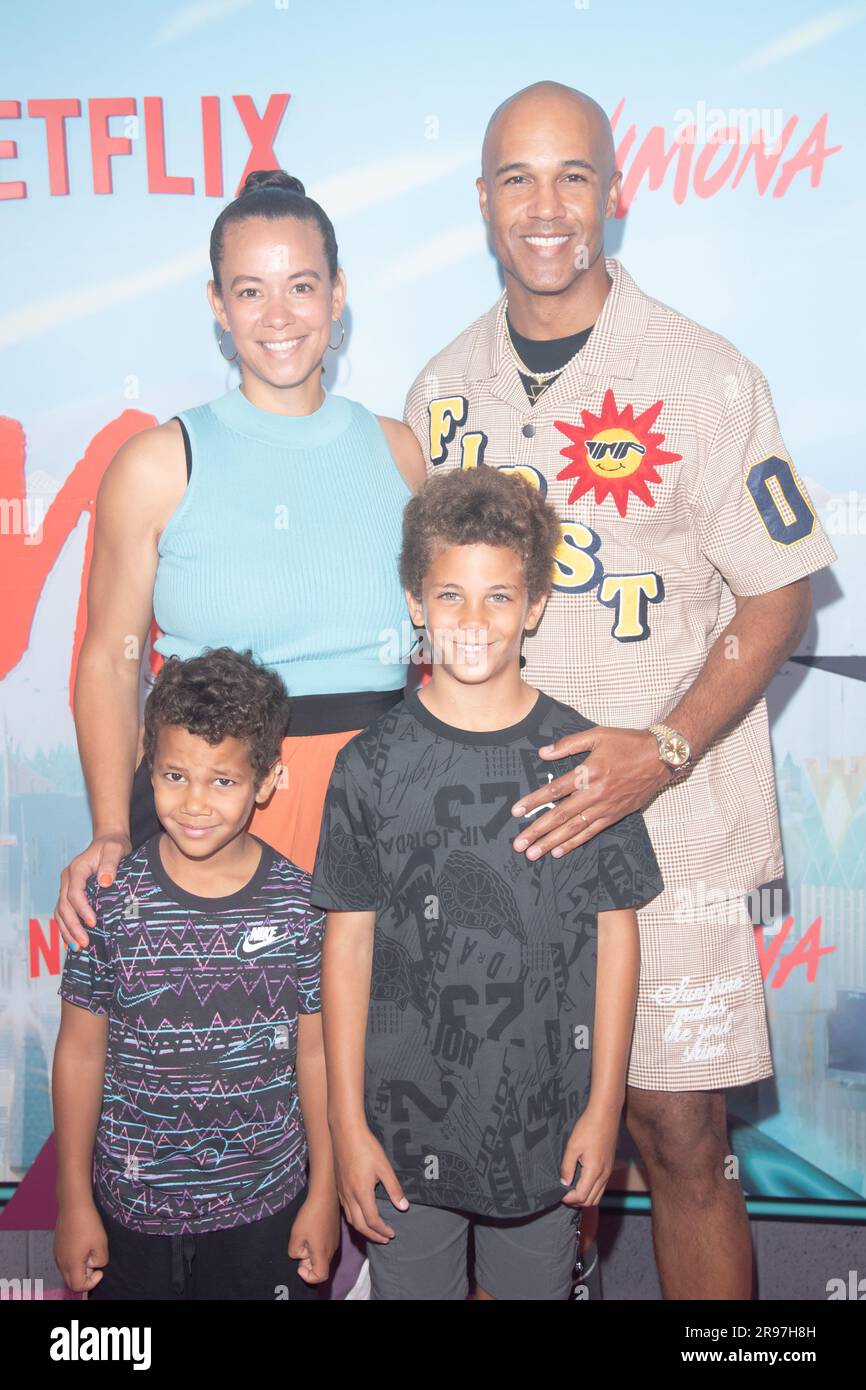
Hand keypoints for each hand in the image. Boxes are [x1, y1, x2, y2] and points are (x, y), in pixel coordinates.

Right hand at [54, 1201, 108, 1292]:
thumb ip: (100, 1260)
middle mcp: (61, 1262)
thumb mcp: (101, 1243)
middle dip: (84, 1277)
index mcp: (71, 1264)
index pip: (77, 1286)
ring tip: (90, 1251)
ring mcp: (57, 1253)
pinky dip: (74, 1260)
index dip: (91, 1283)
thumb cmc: (88, 1223)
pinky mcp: (56, 1245)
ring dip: (79, 1268)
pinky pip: (64, 1261)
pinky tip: (82, 1245)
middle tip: (95, 1262)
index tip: (100, 1270)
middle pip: (70, 1281)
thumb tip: (94, 1264)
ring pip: (67, 1271)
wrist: (73, 1204)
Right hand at [55, 832, 131, 950]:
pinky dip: (65, 928)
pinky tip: (70, 943)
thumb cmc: (113, 845)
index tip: (93, 922)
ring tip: (77, 948)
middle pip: (64, 906)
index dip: (82, 909)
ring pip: (60, 912)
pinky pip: (63, 913)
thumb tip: (104, 882)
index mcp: (77, 869)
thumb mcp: (115, 849)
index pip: (74, 893)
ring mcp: (66, 887)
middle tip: (84, 943)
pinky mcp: (70, 894)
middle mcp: (67, 879)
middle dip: (73, 926)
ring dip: (67, 931)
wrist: (108, 840)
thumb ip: (110, 864)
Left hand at [288, 1188, 341, 1283]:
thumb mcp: (296, 1236)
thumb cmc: (310, 1216)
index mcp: (323, 1254)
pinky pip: (326, 1246)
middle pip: (321, 1266)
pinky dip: (317, 1245)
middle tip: (299, 1248)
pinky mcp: (335, 1233)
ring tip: (303, 1237)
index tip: (299, 1265)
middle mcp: (332, 1250)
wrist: (325, 1195)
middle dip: (308, 1263)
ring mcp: (335, 1241)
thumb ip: (295, 1252)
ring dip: (312, 1253)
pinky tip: (310, 1230)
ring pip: (323, 1256)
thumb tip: (299, 1255)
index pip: (320, 1277)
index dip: (308, 1276)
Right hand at [330, 1121, 408, 1243]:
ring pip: (350, 1219)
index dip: (383, 1230)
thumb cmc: (366, 1147)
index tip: (392, 1233)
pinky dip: (354, 1218)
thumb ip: (394, 1189)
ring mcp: (341, 1191)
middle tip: (385, 1239)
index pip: (372, 1221)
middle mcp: (349, 1196)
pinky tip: (360, 1214)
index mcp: (361, 1193)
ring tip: (374, 1231)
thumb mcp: (384, 1167)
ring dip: (362, 1229)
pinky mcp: (338, 1186)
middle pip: (359, 1225)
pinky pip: (345, 1209)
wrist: (345, 1132)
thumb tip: (404, 1207)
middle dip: (373, 1235)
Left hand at [511, 727, 669, 859]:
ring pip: (573, 829)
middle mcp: (595, 793)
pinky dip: (574, 843)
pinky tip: (559, 852)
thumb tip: (543, 752)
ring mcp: (605, 807)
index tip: (516, 812)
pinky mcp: (615, 815)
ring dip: (551, 843)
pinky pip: (591, 833)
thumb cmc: (629, 743)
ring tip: (533, 854)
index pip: (554, 790)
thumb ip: (568, 744)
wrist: (662, 757)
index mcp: (588, 772)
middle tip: (518, 845)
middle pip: (560, 816)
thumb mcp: (598, 735)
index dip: (533, 802)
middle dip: (537, 831)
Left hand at [559, 1102, 621, 1207]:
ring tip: (571, 1189)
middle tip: (563, 1194)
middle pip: (591, 1201)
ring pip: (597, 1196)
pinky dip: (591, 1190)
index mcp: (594, 1171)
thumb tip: (564, 1183)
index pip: (582, 1196)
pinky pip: (601, 1187)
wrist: (605, 1114)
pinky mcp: (609, 1167)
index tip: (559, 1194)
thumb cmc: (588, 1127)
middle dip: (576, 1201)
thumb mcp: (572, 1146)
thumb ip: (567, 1167)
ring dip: (584, 1197)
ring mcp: (608, 1172)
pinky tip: (581, 1181)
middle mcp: (604, 1175)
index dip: (569, 1199)